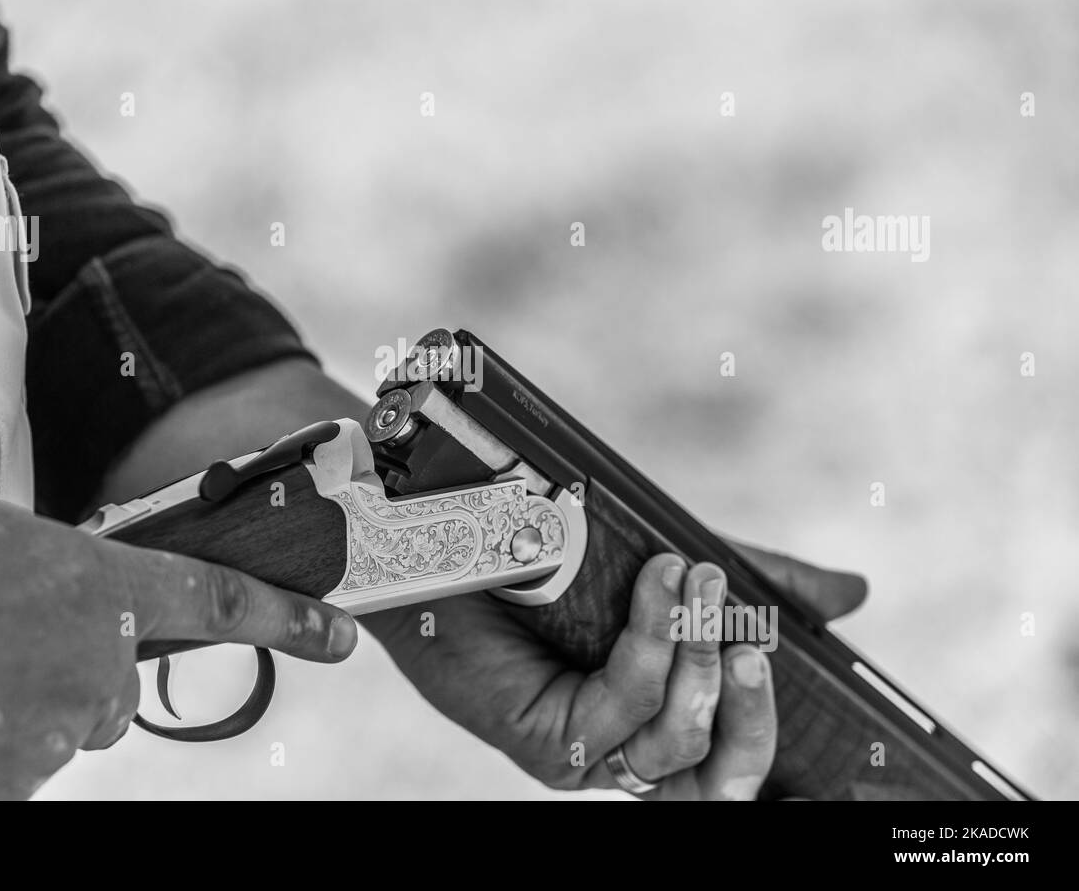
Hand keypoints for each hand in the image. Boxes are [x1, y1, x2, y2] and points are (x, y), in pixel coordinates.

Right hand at [0, 493, 357, 798]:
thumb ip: (62, 582)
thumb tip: (79, 613)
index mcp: (96, 587)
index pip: (216, 601)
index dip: (287, 619)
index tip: (340, 635)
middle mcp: (92, 665)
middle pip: (111, 694)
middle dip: (67, 679)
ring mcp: (51, 736)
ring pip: (57, 737)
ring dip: (13, 718)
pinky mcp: (3, 796)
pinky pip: (7, 781)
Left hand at [365, 543, 864, 799]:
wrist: (460, 533)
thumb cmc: (566, 556)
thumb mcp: (678, 569)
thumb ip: (761, 586)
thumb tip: (856, 592)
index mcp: (666, 719)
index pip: (741, 768)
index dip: (779, 745)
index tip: (821, 713)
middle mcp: (629, 750)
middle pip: (727, 783)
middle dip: (755, 711)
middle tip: (753, 636)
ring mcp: (588, 752)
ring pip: (680, 743)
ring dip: (699, 654)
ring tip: (697, 577)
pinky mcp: (549, 739)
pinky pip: (626, 704)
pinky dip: (652, 640)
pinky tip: (657, 583)